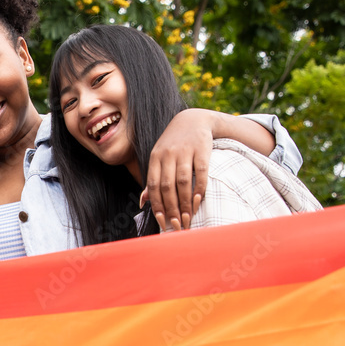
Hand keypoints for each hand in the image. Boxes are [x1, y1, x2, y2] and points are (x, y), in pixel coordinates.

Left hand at [140, 109, 212, 230]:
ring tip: (188, 218)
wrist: (193, 120)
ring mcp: (185, 151)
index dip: (157, 206)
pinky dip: (199, 189)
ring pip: (183, 182)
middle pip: (167, 187)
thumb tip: (142, 203)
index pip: (154, 186)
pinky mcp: (202, 150)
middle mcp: (168, 154)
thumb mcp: (159, 158)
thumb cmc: (173, 145)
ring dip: (185, 203)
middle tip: (177, 226)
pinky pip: (200, 173)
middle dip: (172, 209)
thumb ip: (152, 180)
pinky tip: (198, 202)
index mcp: (155, 158)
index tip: (163, 223)